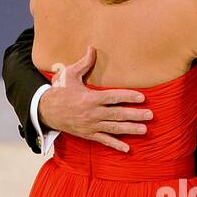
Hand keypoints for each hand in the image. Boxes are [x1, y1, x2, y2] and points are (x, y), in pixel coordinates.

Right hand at [36, 46, 151, 152]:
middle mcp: (92, 113)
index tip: (142, 97)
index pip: (113, 97)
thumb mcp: (69, 75)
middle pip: (117, 114)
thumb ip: (84, 63)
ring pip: (114, 128)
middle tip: (150, 115)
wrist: (45, 111)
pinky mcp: (88, 134)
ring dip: (130, 129)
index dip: (128, 97)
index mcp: (90, 98)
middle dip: (135, 115)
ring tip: (144, 129)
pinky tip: (127, 149)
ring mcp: (91, 125)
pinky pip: (103, 140)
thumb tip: (92, 48)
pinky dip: (115, 145)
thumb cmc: (59, 91)